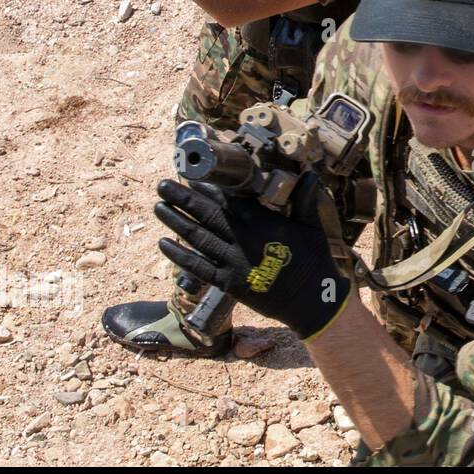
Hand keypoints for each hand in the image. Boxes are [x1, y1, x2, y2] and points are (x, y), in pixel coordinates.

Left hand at [154, 178, 350, 338]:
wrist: (311, 300)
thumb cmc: (314, 260)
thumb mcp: (312, 226)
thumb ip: (304, 199)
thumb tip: (308, 173)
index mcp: (263, 223)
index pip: (229, 201)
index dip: (209, 188)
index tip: (193, 178)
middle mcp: (243, 240)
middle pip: (207, 215)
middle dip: (183, 199)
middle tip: (163, 185)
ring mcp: (232, 262)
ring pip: (197, 238)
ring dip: (176, 222)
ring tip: (159, 206)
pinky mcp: (227, 283)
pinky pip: (197, 267)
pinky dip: (179, 256)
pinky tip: (164, 243)